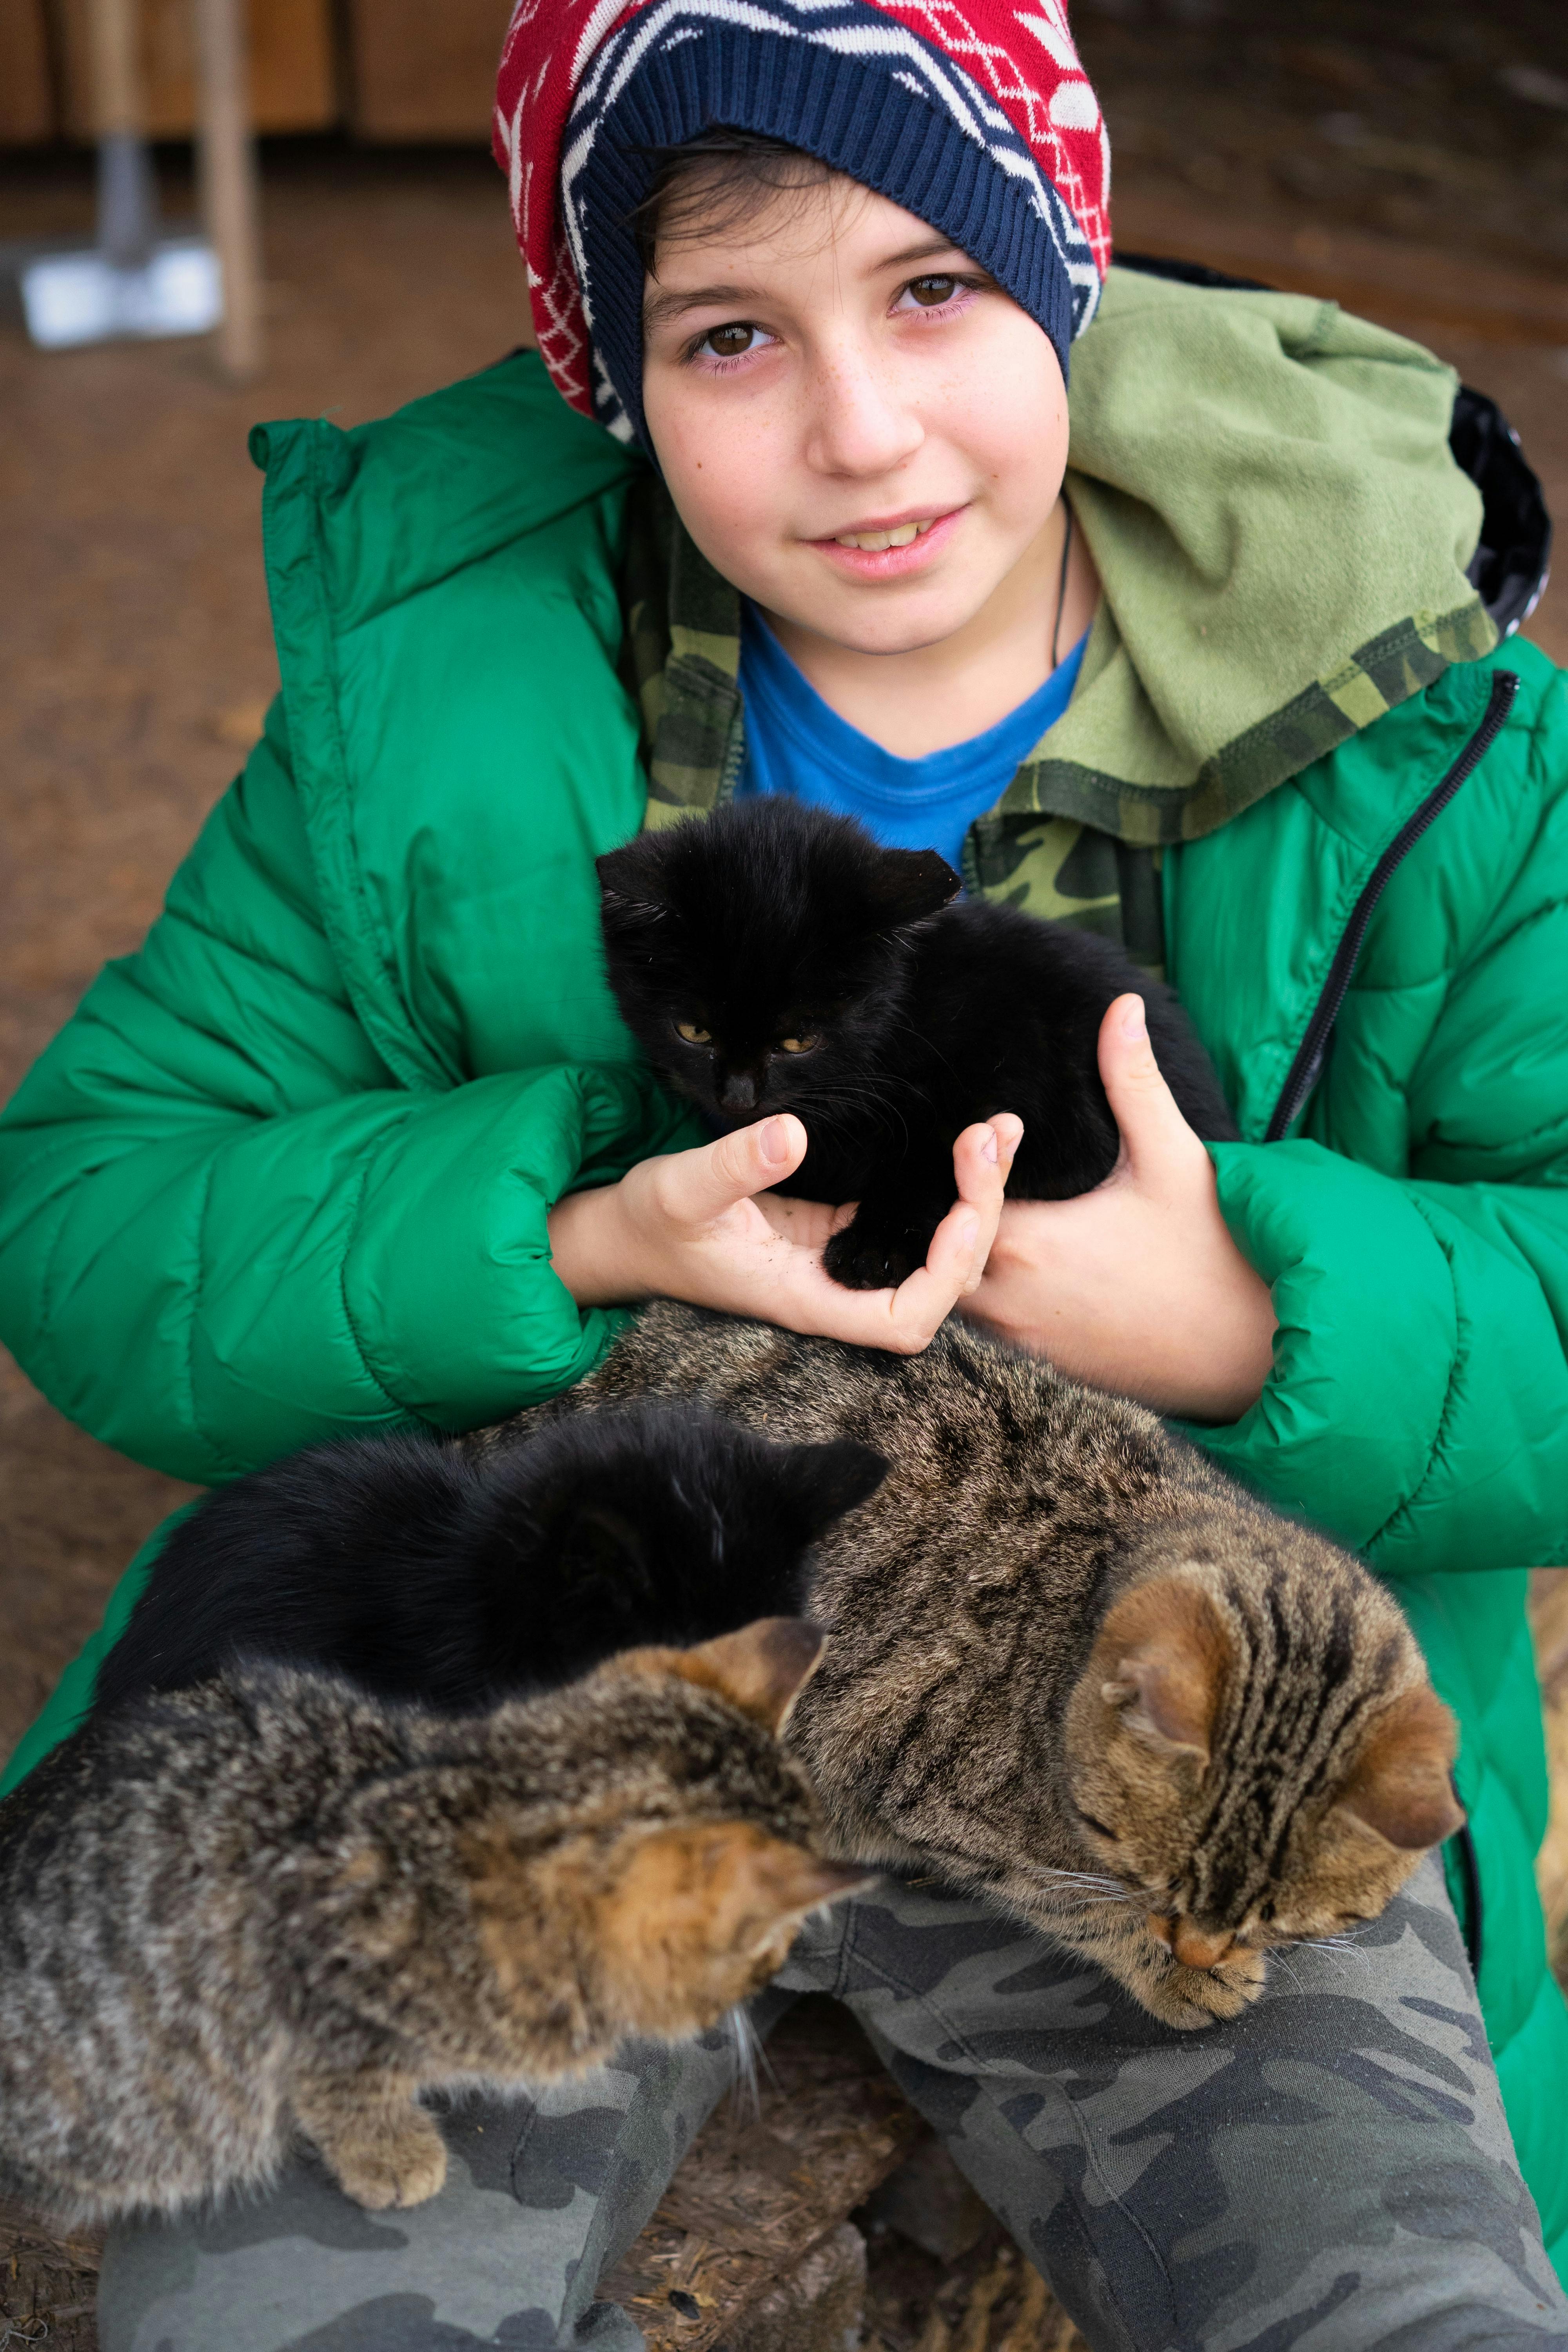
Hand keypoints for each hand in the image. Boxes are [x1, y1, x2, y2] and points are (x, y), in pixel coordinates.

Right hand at [548, 1111, 1021, 1354]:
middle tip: (990, 1137)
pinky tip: (964, 1139)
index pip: (903, 1320)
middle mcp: (837, 1286)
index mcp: (809, 1298)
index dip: (944, 1275)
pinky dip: (944, 1183)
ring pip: (934, 1247)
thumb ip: (733, 1166)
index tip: (961, 1211)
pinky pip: (910, 1216)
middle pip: (940, 1282)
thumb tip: (789, 1133)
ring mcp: (843, 1258)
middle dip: (978, 1215)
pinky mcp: (840, 1227)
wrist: (630, 1233)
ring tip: (994, 1130)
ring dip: (973, 1195)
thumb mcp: (680, 1188)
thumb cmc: (651, 1222)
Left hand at [959, 995, 1275, 1420]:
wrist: (1252, 1351)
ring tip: (998, 1203)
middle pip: (944, 1246)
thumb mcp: (1175, 1158)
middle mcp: (1010, 1300)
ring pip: (959, 1291)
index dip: (973, 1159)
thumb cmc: (1214, 1252)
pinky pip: (988, 1323)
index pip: (958, 1199)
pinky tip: (1021, 1255)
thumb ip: (1133, 1082)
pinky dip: (990, 1287)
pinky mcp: (1043, 1365)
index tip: (1007, 1129)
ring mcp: (1023, 1340)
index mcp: (1031, 1245)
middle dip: (959, 1204)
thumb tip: (1123, 1004)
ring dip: (969, 1247)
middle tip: (992, 1164)